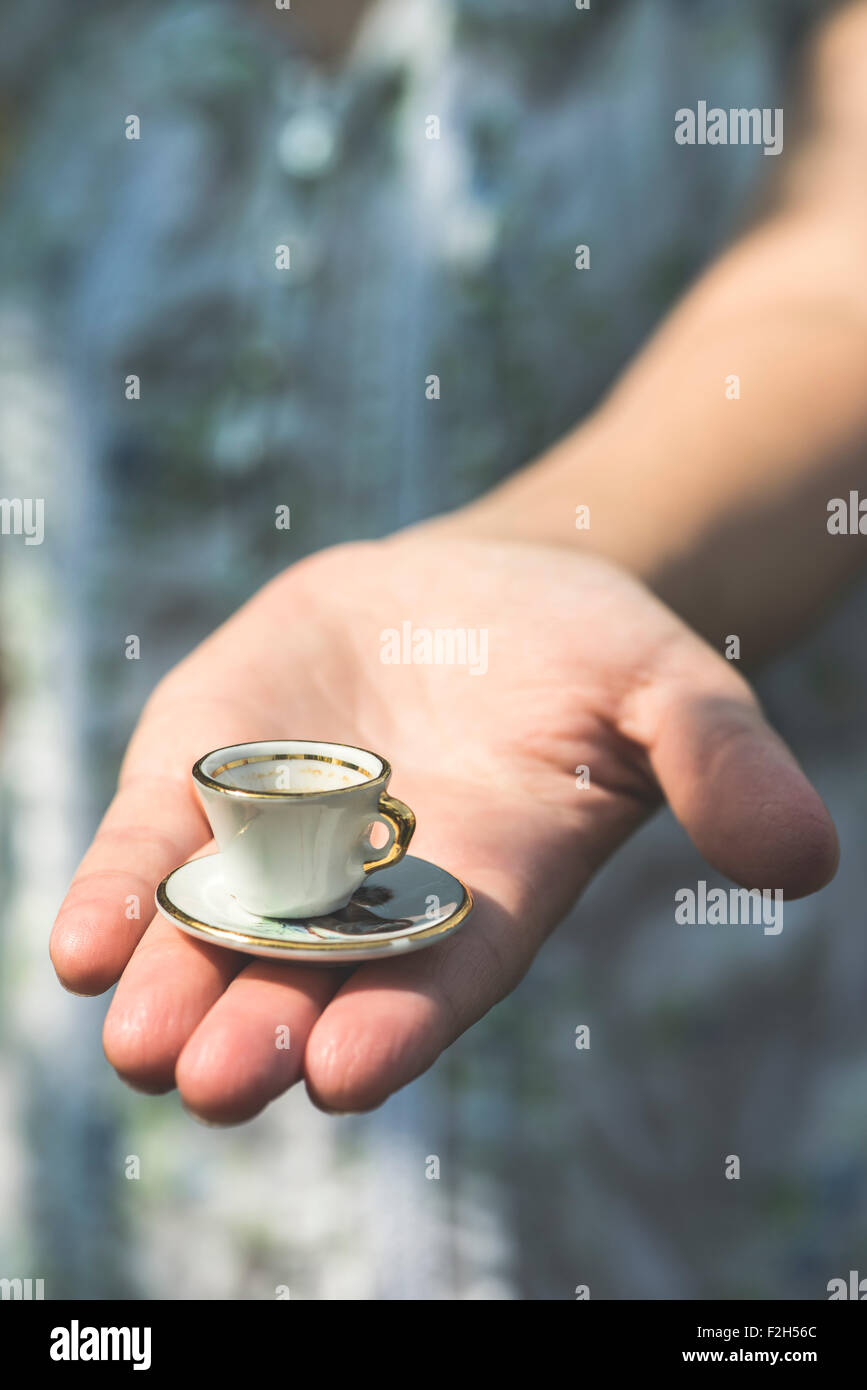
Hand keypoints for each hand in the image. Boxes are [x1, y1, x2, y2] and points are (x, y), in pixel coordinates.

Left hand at [50, 532, 837, 1121]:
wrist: (477, 589)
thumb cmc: (585, 649)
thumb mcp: (669, 685)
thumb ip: (721, 765)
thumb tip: (805, 858)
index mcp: (484, 895)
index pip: (437, 982)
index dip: (395, 1027)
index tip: (346, 1072)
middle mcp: (370, 896)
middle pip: (310, 985)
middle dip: (263, 1032)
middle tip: (218, 1079)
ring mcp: (279, 842)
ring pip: (216, 940)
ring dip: (175, 995)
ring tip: (141, 1043)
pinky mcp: (209, 779)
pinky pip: (157, 852)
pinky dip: (122, 897)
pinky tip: (87, 945)